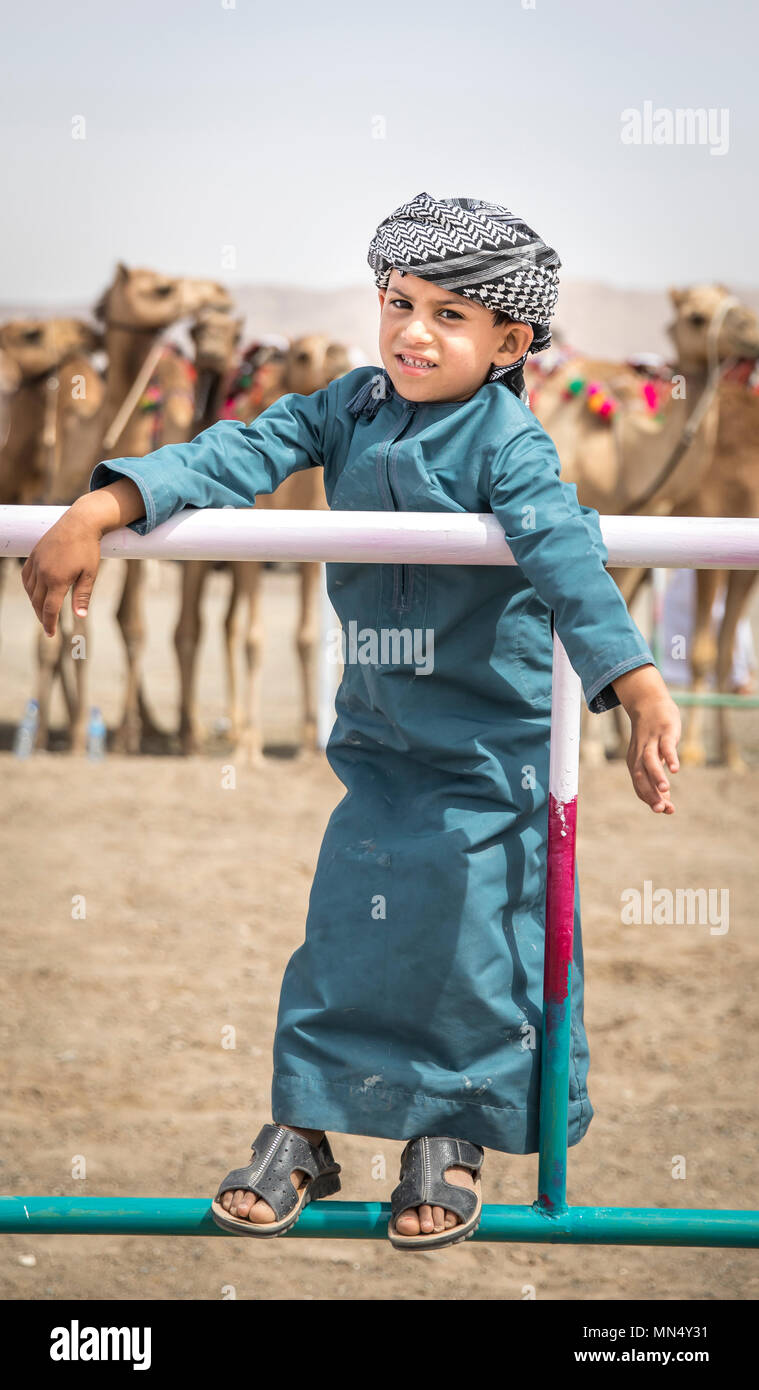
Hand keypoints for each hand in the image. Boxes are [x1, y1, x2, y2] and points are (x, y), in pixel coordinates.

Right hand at [21, 503, 102, 637]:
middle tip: (48, 626)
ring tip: (43, 611)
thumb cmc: (88, 548)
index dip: (49, 624)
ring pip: (30, 591)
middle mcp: (43, 572)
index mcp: (57, 579)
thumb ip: (83, 596)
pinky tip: (35, 593)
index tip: (50, 634)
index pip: (50, 609)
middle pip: (38, 602)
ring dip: (35, 603)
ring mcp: (36, 563)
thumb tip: (80, 616)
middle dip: (42, 617)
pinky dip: (29, 588)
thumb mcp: (90, 574)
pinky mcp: (34, 555)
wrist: (80, 522)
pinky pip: (26, 577)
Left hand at [626, 697, 680, 812]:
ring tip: (666, 790)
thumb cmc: (653, 736)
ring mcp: (651, 742)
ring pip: (650, 761)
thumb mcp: (653, 758)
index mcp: (636, 763)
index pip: (640, 786)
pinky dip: (669, 757)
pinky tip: (675, 769)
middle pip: (641, 776)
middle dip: (651, 793)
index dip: (651, 799)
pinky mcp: (664, 732)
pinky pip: (665, 746)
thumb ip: (657, 780)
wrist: (649, 704)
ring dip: (657, 776)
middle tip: (661, 809)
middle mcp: (640, 754)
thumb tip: (665, 802)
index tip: (664, 810)